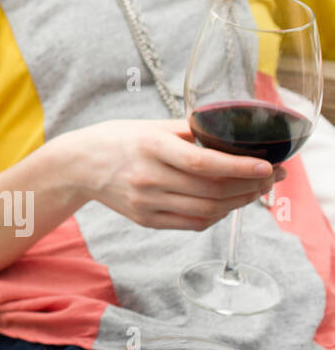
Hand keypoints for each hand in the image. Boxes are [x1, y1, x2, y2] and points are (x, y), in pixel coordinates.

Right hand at [62, 118, 284, 230]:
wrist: (78, 166)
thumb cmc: (117, 140)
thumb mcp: (149, 126)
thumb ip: (188, 131)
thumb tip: (229, 133)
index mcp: (150, 147)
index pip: (204, 163)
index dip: (240, 167)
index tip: (267, 166)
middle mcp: (147, 178)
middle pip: (212, 189)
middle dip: (249, 185)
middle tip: (271, 177)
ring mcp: (146, 202)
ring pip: (207, 209)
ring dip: (239, 202)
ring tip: (254, 190)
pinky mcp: (146, 219)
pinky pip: (193, 222)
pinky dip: (217, 215)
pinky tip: (227, 203)